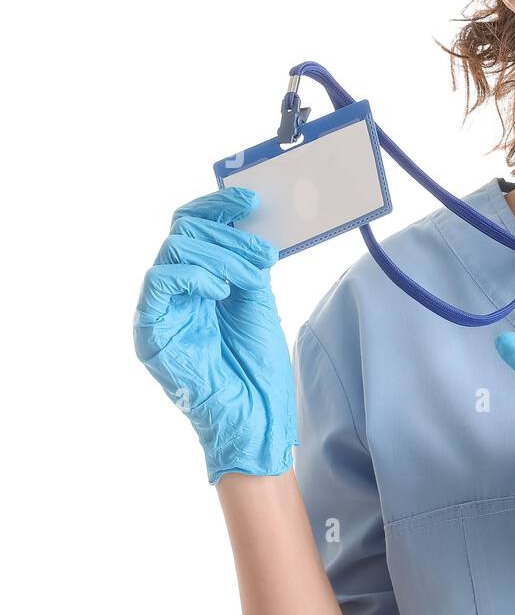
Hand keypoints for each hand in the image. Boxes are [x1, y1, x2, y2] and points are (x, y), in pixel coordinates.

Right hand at [133, 186, 298, 484]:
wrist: (257, 416)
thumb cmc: (258, 366)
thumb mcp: (258, 299)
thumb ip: (246, 262)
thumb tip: (247, 220)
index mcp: (198, 282)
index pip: (194, 227)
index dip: (217, 207)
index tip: (249, 198)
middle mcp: (174, 293)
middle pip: (185, 233)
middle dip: (229, 237)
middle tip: (263, 257)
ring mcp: (159, 310)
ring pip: (174, 250)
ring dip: (220, 256)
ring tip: (250, 279)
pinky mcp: (150, 331)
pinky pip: (158, 282)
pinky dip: (193, 276)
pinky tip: (221, 291)